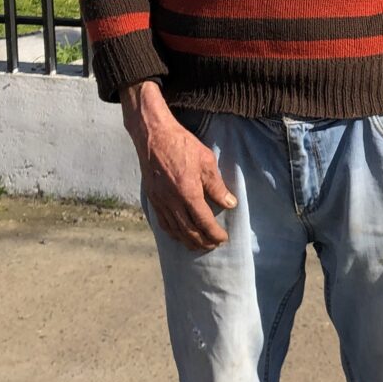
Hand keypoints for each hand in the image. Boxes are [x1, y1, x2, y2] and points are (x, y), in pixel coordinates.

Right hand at [121, 80, 235, 251]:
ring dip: (188, 241)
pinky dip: (172, 233)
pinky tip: (179, 235)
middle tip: (213, 245)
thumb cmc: (182, 145)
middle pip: (188, 231)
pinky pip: (162, 222)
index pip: (203, 221)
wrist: (153, 136)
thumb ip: (217, 186)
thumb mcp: (207, 161)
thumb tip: (230, 203)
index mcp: (188, 192)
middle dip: (203, 242)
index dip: (214, 233)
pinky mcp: (152, 198)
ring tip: (199, 246)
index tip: (223, 238)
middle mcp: (172, 201)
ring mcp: (160, 201)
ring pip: (174, 230)